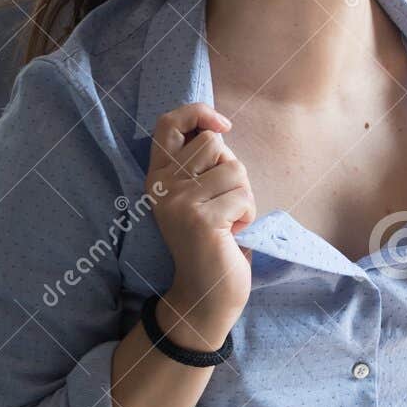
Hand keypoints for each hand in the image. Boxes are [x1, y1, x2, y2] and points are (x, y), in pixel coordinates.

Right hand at [145, 102, 256, 335]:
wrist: (206, 294)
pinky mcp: (200, 219)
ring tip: (229, 221)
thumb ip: (202, 164)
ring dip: (244, 195)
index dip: (198, 112)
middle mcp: (162, 186)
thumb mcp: (201, 194)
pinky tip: (233, 235)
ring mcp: (178, 202)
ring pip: (234, 169)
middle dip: (233, 170)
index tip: (222, 126)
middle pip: (213, 144)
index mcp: (158, 176)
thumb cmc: (214, 240)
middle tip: (225, 203)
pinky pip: (244, 196)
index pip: (168, 123)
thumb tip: (217, 129)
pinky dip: (248, 215)